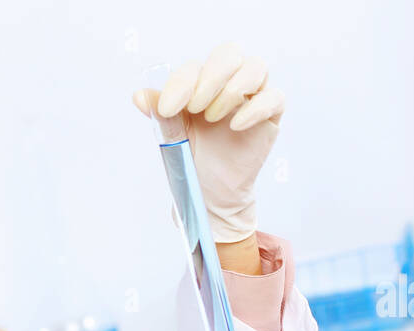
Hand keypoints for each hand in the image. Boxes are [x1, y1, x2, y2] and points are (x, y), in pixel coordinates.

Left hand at [133, 44, 284, 244]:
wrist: (212, 193)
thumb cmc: (193, 159)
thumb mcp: (173, 137)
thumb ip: (162, 115)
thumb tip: (139, 96)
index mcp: (201, 84)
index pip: (195, 67)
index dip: (181, 82)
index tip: (166, 109)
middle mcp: (228, 83)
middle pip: (229, 54)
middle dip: (210, 77)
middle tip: (194, 107)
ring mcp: (252, 97)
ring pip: (256, 67)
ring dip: (231, 89)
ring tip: (212, 117)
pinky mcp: (271, 116)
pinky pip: (274, 98)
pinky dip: (255, 108)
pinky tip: (235, 127)